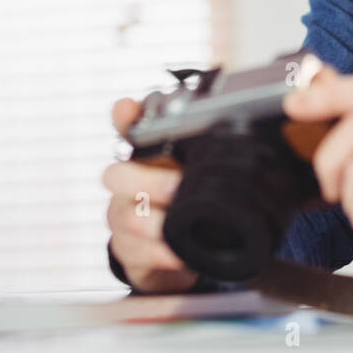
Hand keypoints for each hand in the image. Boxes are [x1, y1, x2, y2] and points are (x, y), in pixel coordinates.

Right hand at [102, 98, 197, 293]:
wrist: (177, 255)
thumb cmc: (187, 204)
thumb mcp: (203, 173)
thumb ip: (215, 145)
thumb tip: (238, 97)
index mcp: (144, 158)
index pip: (126, 128)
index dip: (125, 117)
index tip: (127, 107)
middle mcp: (126, 186)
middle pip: (114, 175)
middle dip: (148, 182)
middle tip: (178, 186)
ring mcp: (123, 220)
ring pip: (123, 216)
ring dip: (154, 222)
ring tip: (178, 225)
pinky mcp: (129, 254)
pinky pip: (134, 253)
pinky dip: (159, 255)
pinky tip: (177, 254)